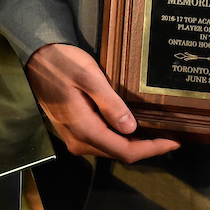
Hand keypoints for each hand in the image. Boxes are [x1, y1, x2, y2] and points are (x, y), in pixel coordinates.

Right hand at [24, 43, 179, 162]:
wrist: (35, 57)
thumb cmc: (62, 62)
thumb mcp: (88, 76)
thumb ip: (109, 103)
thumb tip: (130, 128)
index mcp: (84, 129)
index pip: (124, 151)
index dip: (151, 149)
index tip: (173, 140)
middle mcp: (79, 140)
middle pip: (118, 152)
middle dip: (145, 146)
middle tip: (169, 133)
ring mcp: (74, 136)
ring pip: (110, 147)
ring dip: (132, 141)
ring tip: (154, 128)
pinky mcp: (73, 129)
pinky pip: (101, 139)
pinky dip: (119, 135)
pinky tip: (130, 123)